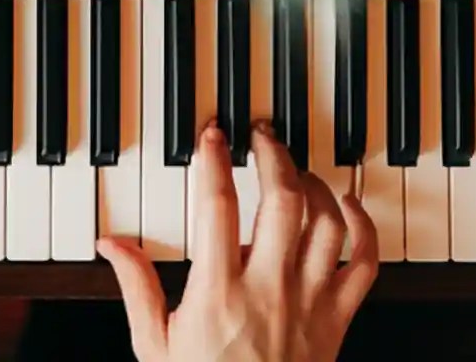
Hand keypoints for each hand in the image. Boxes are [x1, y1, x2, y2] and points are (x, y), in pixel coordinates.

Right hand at [99, 122, 377, 361]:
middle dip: (273, 155)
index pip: (216, 207)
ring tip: (295, 168)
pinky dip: (362, 227)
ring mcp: (309, 302)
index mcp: (217, 292)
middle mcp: (268, 289)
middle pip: (282, 201)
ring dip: (314, 184)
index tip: (211, 136)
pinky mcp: (338, 319)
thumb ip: (136, 287)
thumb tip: (110, 243)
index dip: (213, 162)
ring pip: (326, 223)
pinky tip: (347, 206)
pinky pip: (365, 263)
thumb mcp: (154, 345)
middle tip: (260, 135)